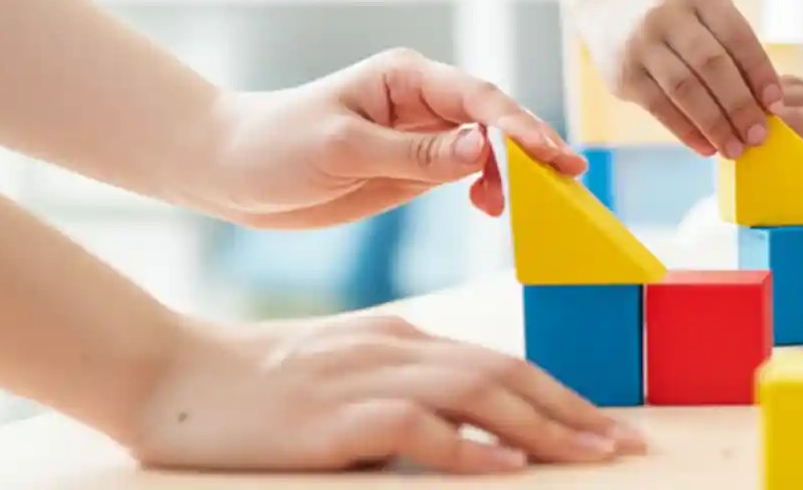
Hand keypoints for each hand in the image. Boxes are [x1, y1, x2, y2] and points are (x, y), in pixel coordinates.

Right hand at [127, 314, 644, 473]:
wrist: (174, 375)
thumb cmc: (261, 384)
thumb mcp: (348, 372)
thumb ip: (407, 388)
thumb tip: (473, 431)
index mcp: (403, 338)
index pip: (500, 362)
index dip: (561, 394)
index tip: (607, 425)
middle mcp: (396, 349)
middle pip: (505, 373)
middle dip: (574, 410)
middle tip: (628, 442)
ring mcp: (366, 378)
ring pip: (477, 393)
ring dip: (544, 426)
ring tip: (594, 453)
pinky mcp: (333, 417)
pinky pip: (417, 428)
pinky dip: (468, 448)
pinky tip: (508, 465)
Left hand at [191, 49, 585, 228]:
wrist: (231, 171)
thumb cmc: (275, 145)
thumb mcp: (342, 147)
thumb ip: (413, 152)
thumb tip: (481, 150)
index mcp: (407, 77)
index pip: (477, 98)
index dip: (517, 126)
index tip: (547, 155)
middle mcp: (423, 101)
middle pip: (494, 121)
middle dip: (533, 148)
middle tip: (571, 179)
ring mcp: (423, 136)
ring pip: (489, 150)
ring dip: (517, 173)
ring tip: (541, 204)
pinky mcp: (416, 168)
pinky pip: (470, 175)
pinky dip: (491, 190)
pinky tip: (496, 209)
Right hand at [577, 0, 782, 158]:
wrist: (609, 3)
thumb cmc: (674, 17)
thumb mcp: (703, 12)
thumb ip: (731, 50)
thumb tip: (764, 106)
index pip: (738, 36)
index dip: (760, 73)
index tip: (776, 106)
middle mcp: (668, 14)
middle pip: (711, 65)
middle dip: (740, 105)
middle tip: (758, 136)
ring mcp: (641, 43)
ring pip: (685, 89)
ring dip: (714, 124)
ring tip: (734, 149)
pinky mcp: (623, 74)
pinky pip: (660, 108)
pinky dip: (686, 131)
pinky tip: (706, 147)